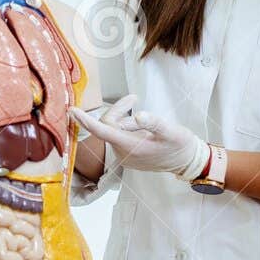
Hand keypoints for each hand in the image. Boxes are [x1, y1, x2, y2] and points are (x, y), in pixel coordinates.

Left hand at [70, 94, 206, 178]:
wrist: (187, 161)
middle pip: (108, 126)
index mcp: (130, 147)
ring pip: (112, 130)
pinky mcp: (127, 155)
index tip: (72, 110)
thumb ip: (154, 123)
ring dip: (122, 115)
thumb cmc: (180, 145)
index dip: (86, 121)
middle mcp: (123, 153)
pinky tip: (138, 120)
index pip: (102, 132)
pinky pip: (117, 136)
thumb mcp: (172, 131)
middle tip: (135, 98)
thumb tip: (138, 116)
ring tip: (137, 104)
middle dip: (118, 109)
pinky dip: (124, 124)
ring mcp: (124, 155)